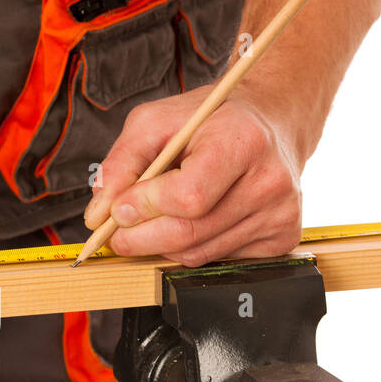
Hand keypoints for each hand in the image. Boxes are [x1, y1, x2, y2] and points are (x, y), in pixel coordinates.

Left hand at [84, 85, 303, 265]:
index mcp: (243, 141)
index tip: (118, 209)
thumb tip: (97, 216)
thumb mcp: (156, 122)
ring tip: (155, 220)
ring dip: (162, 245)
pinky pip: (219, 261)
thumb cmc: (210, 121)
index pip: (187, 198)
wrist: (270, 122)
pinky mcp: (283, 237)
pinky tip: (194, 222)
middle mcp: (270, 181)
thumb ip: (120, 163)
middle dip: (139, 239)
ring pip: (198, 254)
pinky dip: (193, 249)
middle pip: (188, 234)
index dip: (144, 208)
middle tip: (116, 234)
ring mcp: (281, 213)